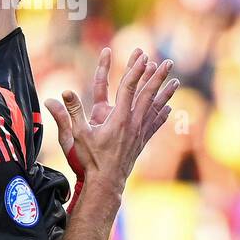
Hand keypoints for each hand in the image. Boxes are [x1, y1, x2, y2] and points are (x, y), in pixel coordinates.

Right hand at [45, 47, 177, 190]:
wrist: (107, 182)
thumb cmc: (91, 159)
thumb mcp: (77, 135)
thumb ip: (71, 113)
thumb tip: (63, 93)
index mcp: (118, 118)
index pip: (129, 88)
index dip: (136, 70)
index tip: (142, 57)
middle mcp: (133, 123)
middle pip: (148, 94)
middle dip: (157, 76)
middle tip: (167, 62)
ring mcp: (139, 132)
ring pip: (156, 108)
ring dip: (165, 93)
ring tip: (176, 80)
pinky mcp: (141, 142)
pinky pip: (155, 124)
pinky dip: (162, 114)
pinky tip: (170, 109)